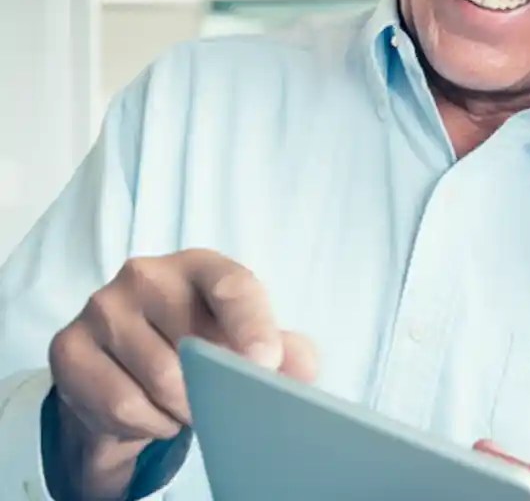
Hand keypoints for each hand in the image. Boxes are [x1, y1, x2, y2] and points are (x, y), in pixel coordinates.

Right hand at [47, 249, 317, 499]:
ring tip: (188, 406)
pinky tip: (155, 414)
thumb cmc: (203, 346)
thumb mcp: (251, 343)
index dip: (254, 327)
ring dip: (184, 410)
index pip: (233, 286)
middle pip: (195, 345)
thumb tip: (298, 370)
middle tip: (220, 399)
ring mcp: (102, 307)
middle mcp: (146, 275)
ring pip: (160, 381)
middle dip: (216, 387)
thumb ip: (287, 352)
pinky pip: (123, 404)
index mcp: (200, 266)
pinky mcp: (69, 347)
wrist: (130, 374)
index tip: (265, 364)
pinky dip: (150, 424)